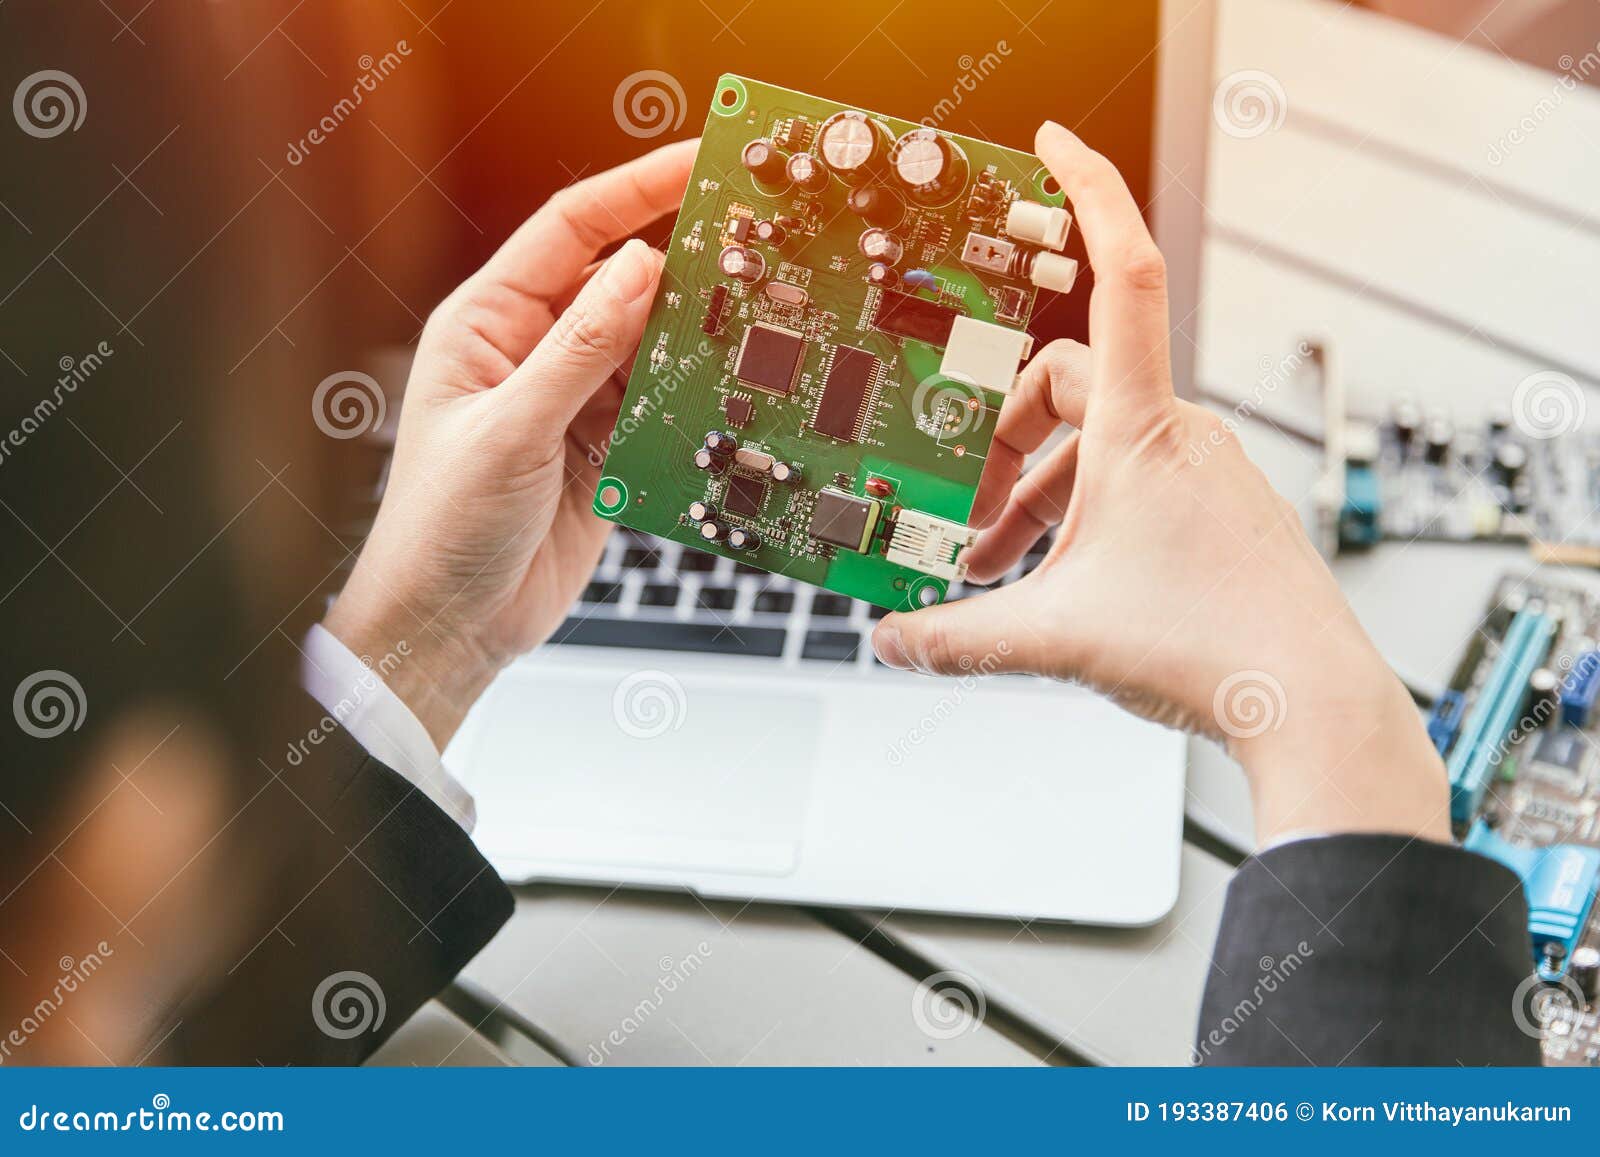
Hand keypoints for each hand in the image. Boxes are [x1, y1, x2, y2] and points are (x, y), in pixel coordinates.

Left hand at [324, 141, 696, 747]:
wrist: (451, 628)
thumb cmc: (438, 531)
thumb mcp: (509, 431)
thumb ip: (578, 350)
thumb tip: (638, 269)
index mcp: (487, 323)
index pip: (571, 229)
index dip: (638, 188)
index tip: (701, 160)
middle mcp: (531, 351)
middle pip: (621, 280)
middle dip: (684, 256)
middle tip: (752, 234)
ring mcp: (571, 401)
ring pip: (649, 343)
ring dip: (697, 329)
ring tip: (757, 307)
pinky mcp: (603, 450)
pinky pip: (659, 404)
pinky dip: (694, 393)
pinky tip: (729, 383)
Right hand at [871, 123, 1448, 845]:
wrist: (1310, 699)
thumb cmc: (1209, 647)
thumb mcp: (1052, 637)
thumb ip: (956, 635)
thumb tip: (891, 642)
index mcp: (1141, 429)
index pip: (1120, 273)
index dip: (1088, 192)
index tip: (1053, 142)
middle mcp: (1179, 431)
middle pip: (1065, 383)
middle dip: (999, 439)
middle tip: (960, 505)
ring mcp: (1204, 468)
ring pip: (1095, 445)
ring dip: (1033, 495)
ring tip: (989, 566)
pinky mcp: (1216, 506)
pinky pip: (1131, 481)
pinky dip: (1078, 515)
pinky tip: (1050, 579)